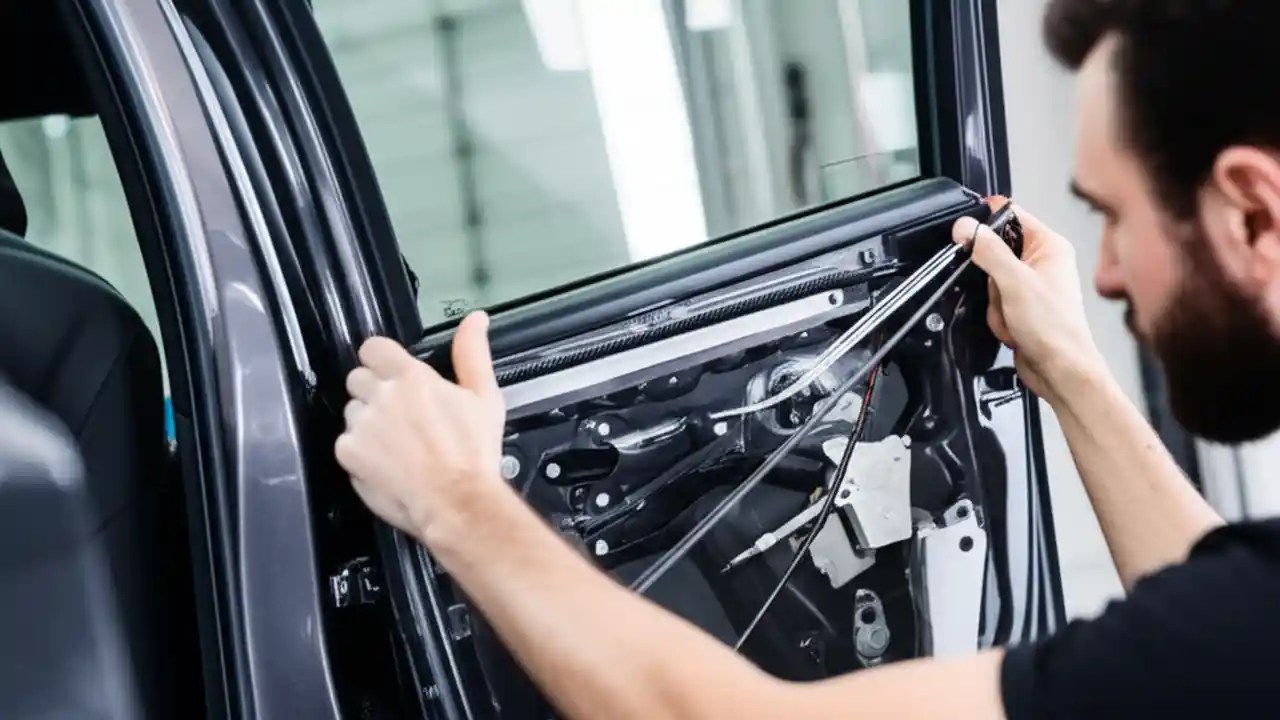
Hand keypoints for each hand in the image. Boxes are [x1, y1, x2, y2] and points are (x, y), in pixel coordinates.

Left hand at [335, 312, 507, 541]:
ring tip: (396, 443)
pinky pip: (346, 443)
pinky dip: (361, 452)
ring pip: (352, 412)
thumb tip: (476, 319)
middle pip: (358, 378)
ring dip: (368, 422)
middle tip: (399, 414)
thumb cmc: (475, 453)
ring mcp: (361, 426)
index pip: (373, 348)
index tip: (392, 374)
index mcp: (410, 376)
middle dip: (374, 391)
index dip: (381, 360)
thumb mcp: (484, 397)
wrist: (459, 503)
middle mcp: (380, 396)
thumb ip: (473, 352)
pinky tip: (386, 463)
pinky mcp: (349, 454)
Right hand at [952, 197, 1104, 402]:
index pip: (1012, 214)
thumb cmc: (1054, 328)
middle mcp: (1042, 262)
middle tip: (1004, 292)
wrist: (1061, 370)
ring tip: (1012, 315)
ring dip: (993, 302)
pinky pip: (993, 301)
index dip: (986, 220)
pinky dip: (996, 316)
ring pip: (989, 280)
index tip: (967, 232)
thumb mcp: (1014, 282)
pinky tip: (1012, 327)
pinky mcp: (1021, 306)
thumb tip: (965, 226)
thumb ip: (987, 250)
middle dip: (990, 278)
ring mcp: (1031, 285)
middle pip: (993, 251)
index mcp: (1050, 246)